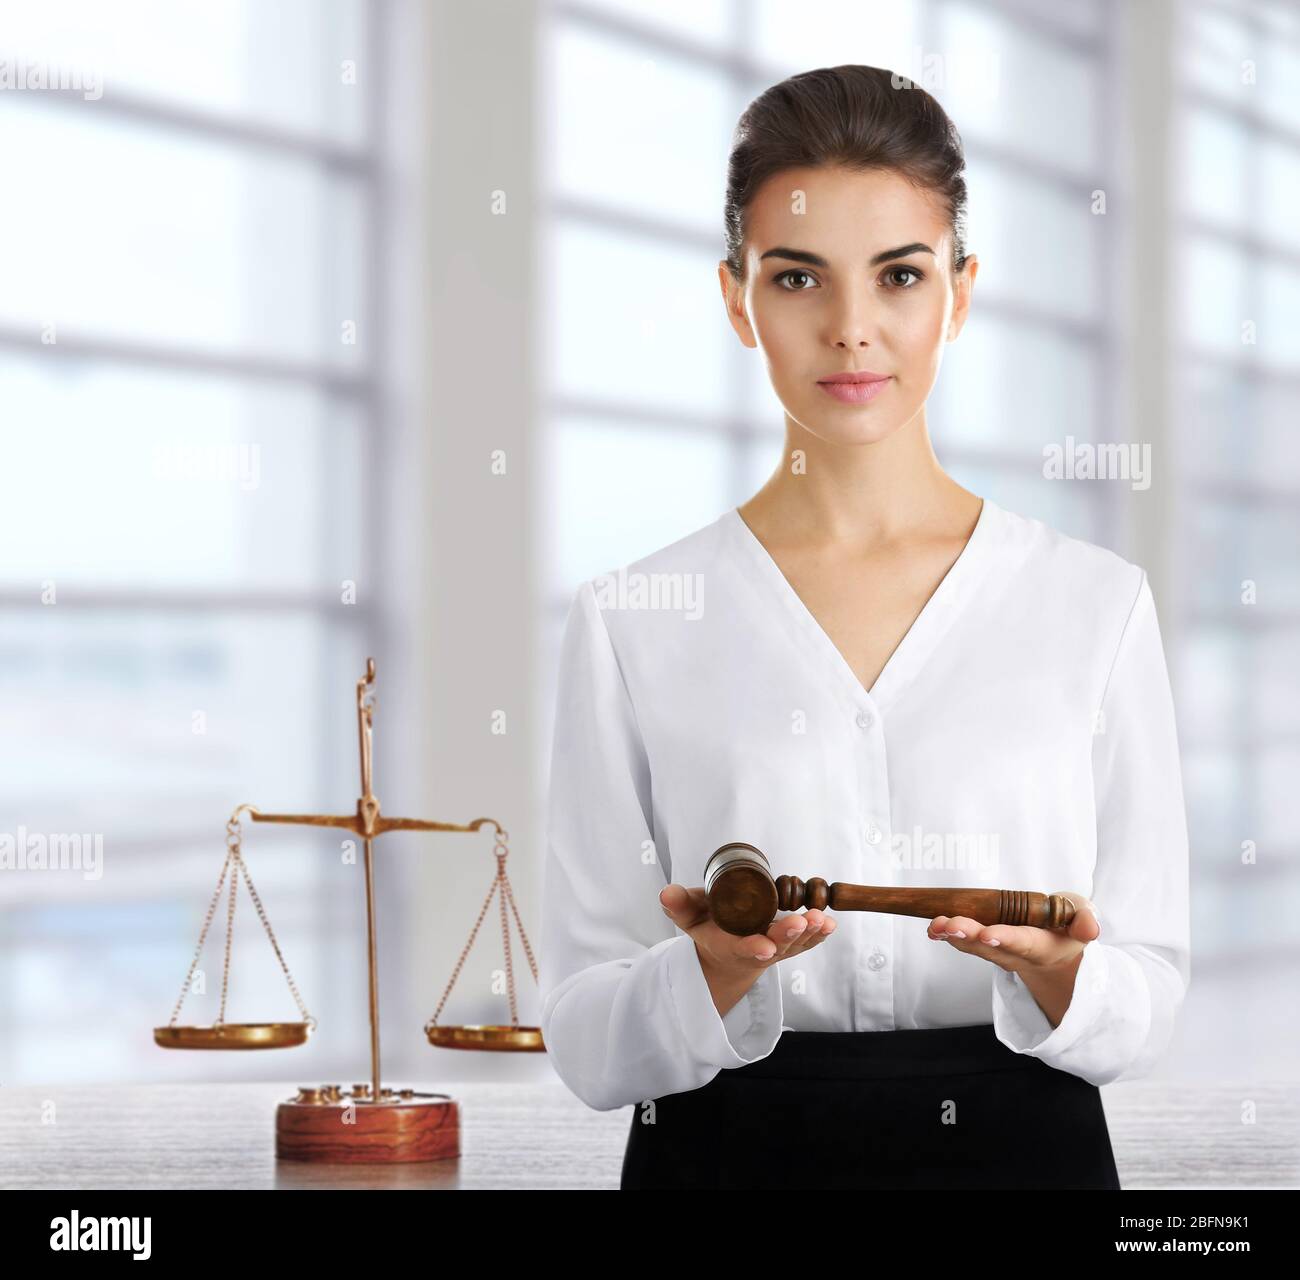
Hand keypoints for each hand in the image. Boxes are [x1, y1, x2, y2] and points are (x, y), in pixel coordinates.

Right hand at [660, 883, 835, 1016]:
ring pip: (795, 945)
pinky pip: (807, 942)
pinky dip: (820, 934)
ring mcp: (776, 950)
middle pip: (775, 947)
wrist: (725, 950)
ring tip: (821, 920)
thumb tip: (666, 893)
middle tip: (801, 923)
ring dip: (809, 933)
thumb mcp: (688, 918)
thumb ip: (678, 905)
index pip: (742, 950)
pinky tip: (830, 923)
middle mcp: (756, 952)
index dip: (753, 948)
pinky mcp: (791, 944)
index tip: (764, 947)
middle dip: (788, 936)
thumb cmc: (708, 928)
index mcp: (730, 947)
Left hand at [927, 892, 1101, 1027]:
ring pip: (972, 946)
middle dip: (970, 936)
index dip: (1005, 938)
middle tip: (951, 926)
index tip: (989, 934)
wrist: (1051, 951)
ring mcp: (995, 951)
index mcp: (1041, 946)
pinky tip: (933, 927)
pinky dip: (946, 935)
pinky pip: (963, 942)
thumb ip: (1085, 922)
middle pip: (989, 947)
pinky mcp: (981, 944)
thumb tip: (1089, 928)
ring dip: (952, 936)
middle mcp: (1014, 953)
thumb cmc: (1065, 927)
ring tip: (937, 925)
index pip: (1022, 943)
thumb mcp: (1082, 920)